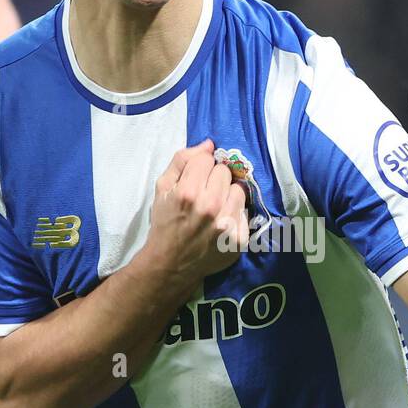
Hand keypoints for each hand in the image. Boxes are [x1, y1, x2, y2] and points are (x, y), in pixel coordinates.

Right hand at [146, 139, 248, 287]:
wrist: (171, 263)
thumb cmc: (165, 223)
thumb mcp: (162, 188)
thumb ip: (182, 160)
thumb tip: (209, 144)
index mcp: (188, 191)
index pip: (207, 159)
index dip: (199, 167)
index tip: (195, 179)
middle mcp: (210, 206)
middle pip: (225, 172)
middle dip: (215, 179)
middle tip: (205, 194)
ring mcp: (227, 224)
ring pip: (239, 189)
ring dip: (228, 195)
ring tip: (215, 208)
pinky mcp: (239, 239)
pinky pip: (245, 211)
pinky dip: (235, 214)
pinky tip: (221, 222)